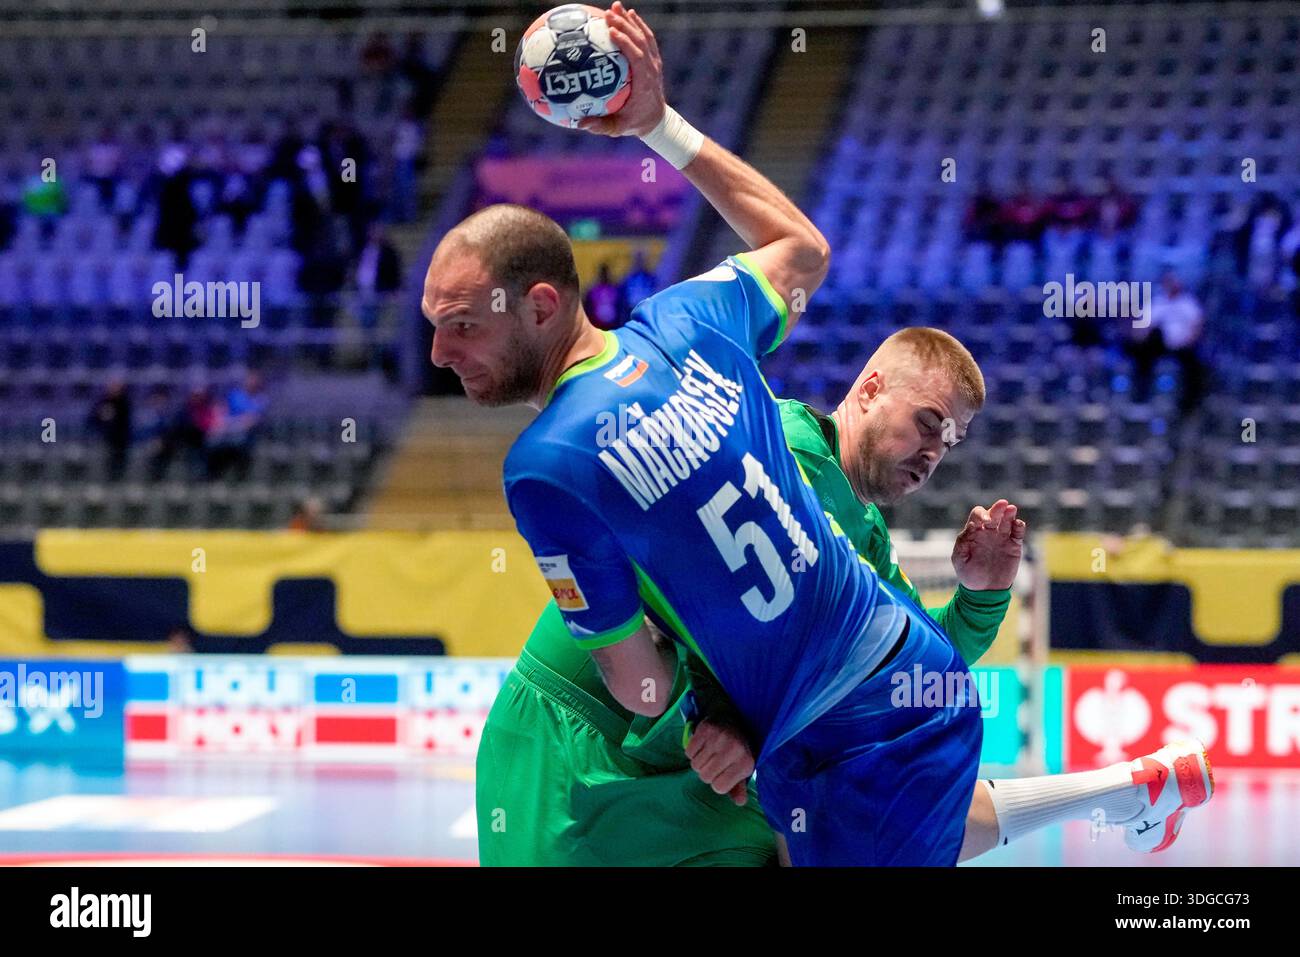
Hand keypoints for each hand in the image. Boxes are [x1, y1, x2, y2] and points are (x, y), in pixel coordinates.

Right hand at [577, 3, 665, 136]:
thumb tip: (580, 124)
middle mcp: (651, 69)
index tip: (611, 29)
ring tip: (616, 6)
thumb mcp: (617, 128)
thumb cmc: (633, 123)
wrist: (656, 120)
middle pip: (640, 41)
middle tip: (608, 13)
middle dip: (625, 25)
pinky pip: (647, 39)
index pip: (636, 56)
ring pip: (645, 37)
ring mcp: (654, 63)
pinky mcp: (654, 61)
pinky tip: (627, 14)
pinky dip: (638, 25)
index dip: (625, 42)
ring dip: (631, 20)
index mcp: (644, 82)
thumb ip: (600, 126)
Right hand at [684, 716, 754, 805]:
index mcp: (745, 763)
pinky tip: (702, 746)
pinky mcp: (705, 730)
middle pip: (705, 777)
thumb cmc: (736, 750)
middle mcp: (733, 750)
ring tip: (709, 754)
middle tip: (714, 763)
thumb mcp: (741, 769)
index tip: (722, 774)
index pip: (719, 787)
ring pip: (695, 766)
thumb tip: (739, 802)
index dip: (717, 783)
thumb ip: (739, 787)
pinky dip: (692, 752)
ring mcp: (718, 739)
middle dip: (706, 773)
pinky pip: (689, 753)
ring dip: (699, 763)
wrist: (730, 720)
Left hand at [951, 499, 1025, 590]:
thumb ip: (963, 541)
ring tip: (1011, 509)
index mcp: (974, 532)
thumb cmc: (968, 574)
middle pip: (994, 514)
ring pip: (1007, 520)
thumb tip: (971, 525)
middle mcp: (988, 532)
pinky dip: (1019, 527)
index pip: (978, 515)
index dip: (981, 515)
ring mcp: (1002, 538)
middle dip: (997, 509)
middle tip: (1002, 505)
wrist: (984, 590)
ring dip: (1009, 513)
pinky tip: (1018, 524)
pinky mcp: (1014, 546)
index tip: (985, 523)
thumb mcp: (960, 559)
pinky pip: (1018, 533)